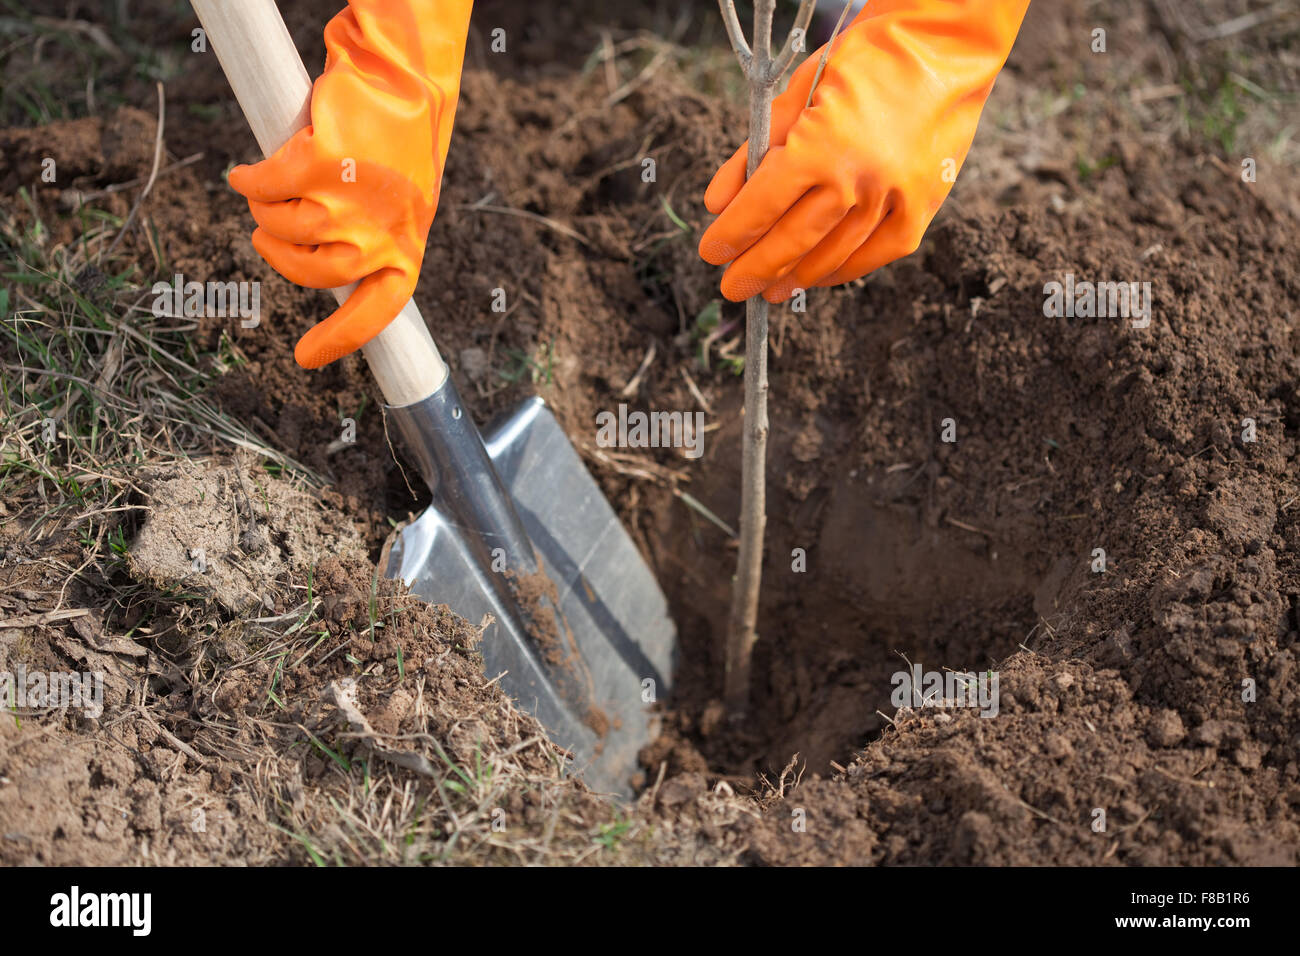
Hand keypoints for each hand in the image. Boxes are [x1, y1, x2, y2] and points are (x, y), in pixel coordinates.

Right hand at [228, 0, 471, 367]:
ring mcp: (350, 204)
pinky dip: (251, 180)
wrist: (401, 80)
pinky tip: (249, 172)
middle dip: (280, 254)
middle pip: (310, 274)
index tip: (305, 360)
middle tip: (269, 232)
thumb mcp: (401, 205)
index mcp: (405, 253)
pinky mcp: (320, 165)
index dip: (339, 340)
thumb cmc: (398, 144)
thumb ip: (372, 241)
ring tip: (270, 188)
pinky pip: (266, 186)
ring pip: (283, 228)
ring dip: (266, 210)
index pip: (374, 315)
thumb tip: (328, 273)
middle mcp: (380, 237)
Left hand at [699, 0, 1029, 303]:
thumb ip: (754, 151)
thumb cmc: (864, 60)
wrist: (945, 45)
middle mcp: (858, 180)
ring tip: (771, 289)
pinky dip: (843, 270)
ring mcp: (894, 198)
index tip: (711, 253)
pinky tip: (818, 277)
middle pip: (793, 241)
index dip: (732, 235)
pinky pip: (876, 255)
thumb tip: (717, 203)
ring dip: (796, 277)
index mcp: (819, 146)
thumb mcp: (797, 92)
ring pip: (833, 255)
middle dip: (756, 269)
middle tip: (734, 287)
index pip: (761, 207)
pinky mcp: (922, 207)